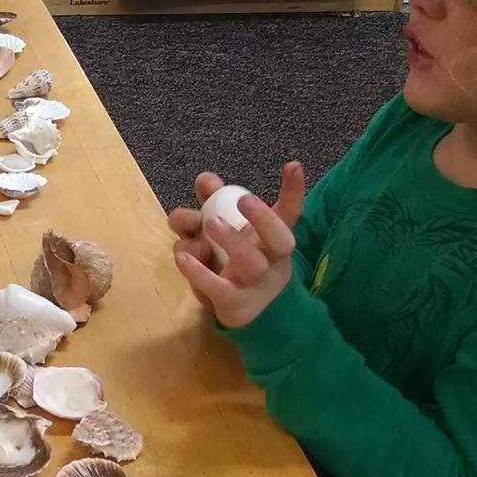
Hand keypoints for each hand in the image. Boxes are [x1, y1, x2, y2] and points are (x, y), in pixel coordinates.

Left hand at [167, 161, 305, 328]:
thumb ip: (217, 203)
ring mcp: (253, 282)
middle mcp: (270, 259)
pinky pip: (217, 287)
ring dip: (231, 240)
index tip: (293, 164)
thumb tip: (205, 180)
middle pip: (277, 240)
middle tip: (244, 198)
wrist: (251, 312)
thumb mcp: (231, 229)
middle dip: (262, 217)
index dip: (294, 191)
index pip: (290, 214)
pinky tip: (181, 256)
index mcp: (274, 239)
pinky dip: (198, 272)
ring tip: (208, 221)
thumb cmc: (240, 261)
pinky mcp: (231, 301)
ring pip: (250, 262)